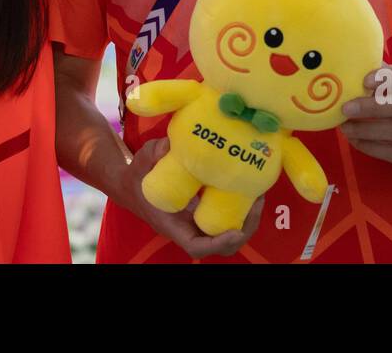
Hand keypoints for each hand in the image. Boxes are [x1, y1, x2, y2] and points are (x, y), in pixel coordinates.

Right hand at [120, 137, 263, 258]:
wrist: (132, 184)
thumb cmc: (137, 175)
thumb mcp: (143, 159)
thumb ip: (156, 153)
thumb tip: (172, 144)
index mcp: (172, 225)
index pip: (197, 246)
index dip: (218, 243)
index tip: (235, 230)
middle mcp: (188, 229)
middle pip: (221, 245)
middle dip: (244, 229)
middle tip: (256, 203)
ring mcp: (198, 223)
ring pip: (228, 234)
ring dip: (247, 220)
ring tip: (259, 195)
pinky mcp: (205, 213)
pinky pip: (227, 218)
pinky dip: (242, 210)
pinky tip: (251, 188)